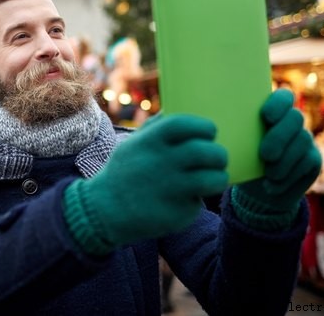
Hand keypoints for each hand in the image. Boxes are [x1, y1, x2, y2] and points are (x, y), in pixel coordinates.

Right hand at [65, 114, 228, 251]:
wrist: (104, 211)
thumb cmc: (125, 172)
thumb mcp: (134, 143)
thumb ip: (157, 126)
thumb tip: (182, 110)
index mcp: (150, 142)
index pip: (187, 124)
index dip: (204, 127)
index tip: (208, 134)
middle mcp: (160, 163)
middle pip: (208, 152)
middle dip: (219, 154)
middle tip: (217, 158)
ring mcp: (169, 190)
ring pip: (213, 179)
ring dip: (218, 177)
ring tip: (212, 178)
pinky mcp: (176, 213)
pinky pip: (199, 202)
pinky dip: (196, 200)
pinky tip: (183, 199)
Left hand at [234, 89, 321, 227]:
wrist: (255, 193)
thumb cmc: (239, 162)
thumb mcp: (234, 147)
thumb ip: (234, 132)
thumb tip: (217, 125)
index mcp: (271, 113)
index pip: (283, 97)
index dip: (278, 103)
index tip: (266, 116)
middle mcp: (290, 122)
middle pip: (294, 118)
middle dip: (279, 137)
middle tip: (265, 155)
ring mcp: (304, 139)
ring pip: (302, 141)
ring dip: (284, 161)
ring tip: (268, 175)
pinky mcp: (312, 159)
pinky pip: (307, 162)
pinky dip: (288, 177)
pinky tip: (271, 186)